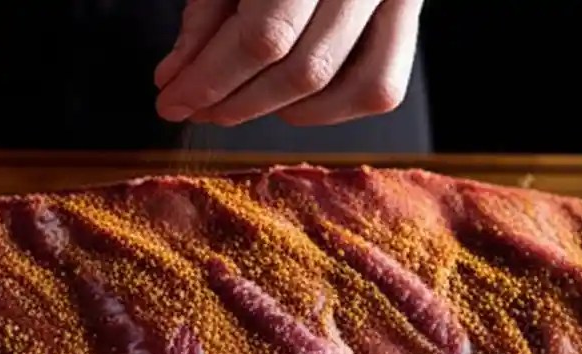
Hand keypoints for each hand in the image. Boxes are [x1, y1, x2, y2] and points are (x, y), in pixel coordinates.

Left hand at [154, 0, 423, 126]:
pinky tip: (286, 99)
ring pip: (347, 87)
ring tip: (234, 101)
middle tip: (195, 107)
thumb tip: (176, 78)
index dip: (211, 79)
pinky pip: (378, 88)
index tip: (172, 100)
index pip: (264, 36)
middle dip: (237, 103)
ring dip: (279, 112)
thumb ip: (205, 13)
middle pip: (305, 69)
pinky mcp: (409, 18)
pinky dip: (327, 109)